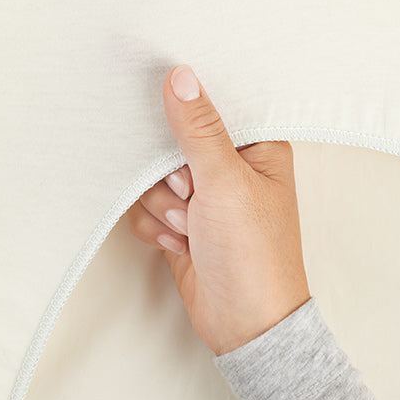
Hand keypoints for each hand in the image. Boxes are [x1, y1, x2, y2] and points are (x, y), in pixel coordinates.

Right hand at [126, 65, 310, 356]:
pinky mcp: (180, 223)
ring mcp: (203, 197)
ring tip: (189, 229)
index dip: (185, 115)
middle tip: (188, 195)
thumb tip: (180, 76)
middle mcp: (229, 167)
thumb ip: (198, 128)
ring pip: (150, 178)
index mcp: (255, 146)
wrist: (244, 323)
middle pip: (169, 143)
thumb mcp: (224, 181)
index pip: (211, 106)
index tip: (169, 127)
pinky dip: (154, 226)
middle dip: (169, 176)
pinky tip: (179, 244)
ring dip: (161, 207)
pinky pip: (144, 207)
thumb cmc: (254, 254)